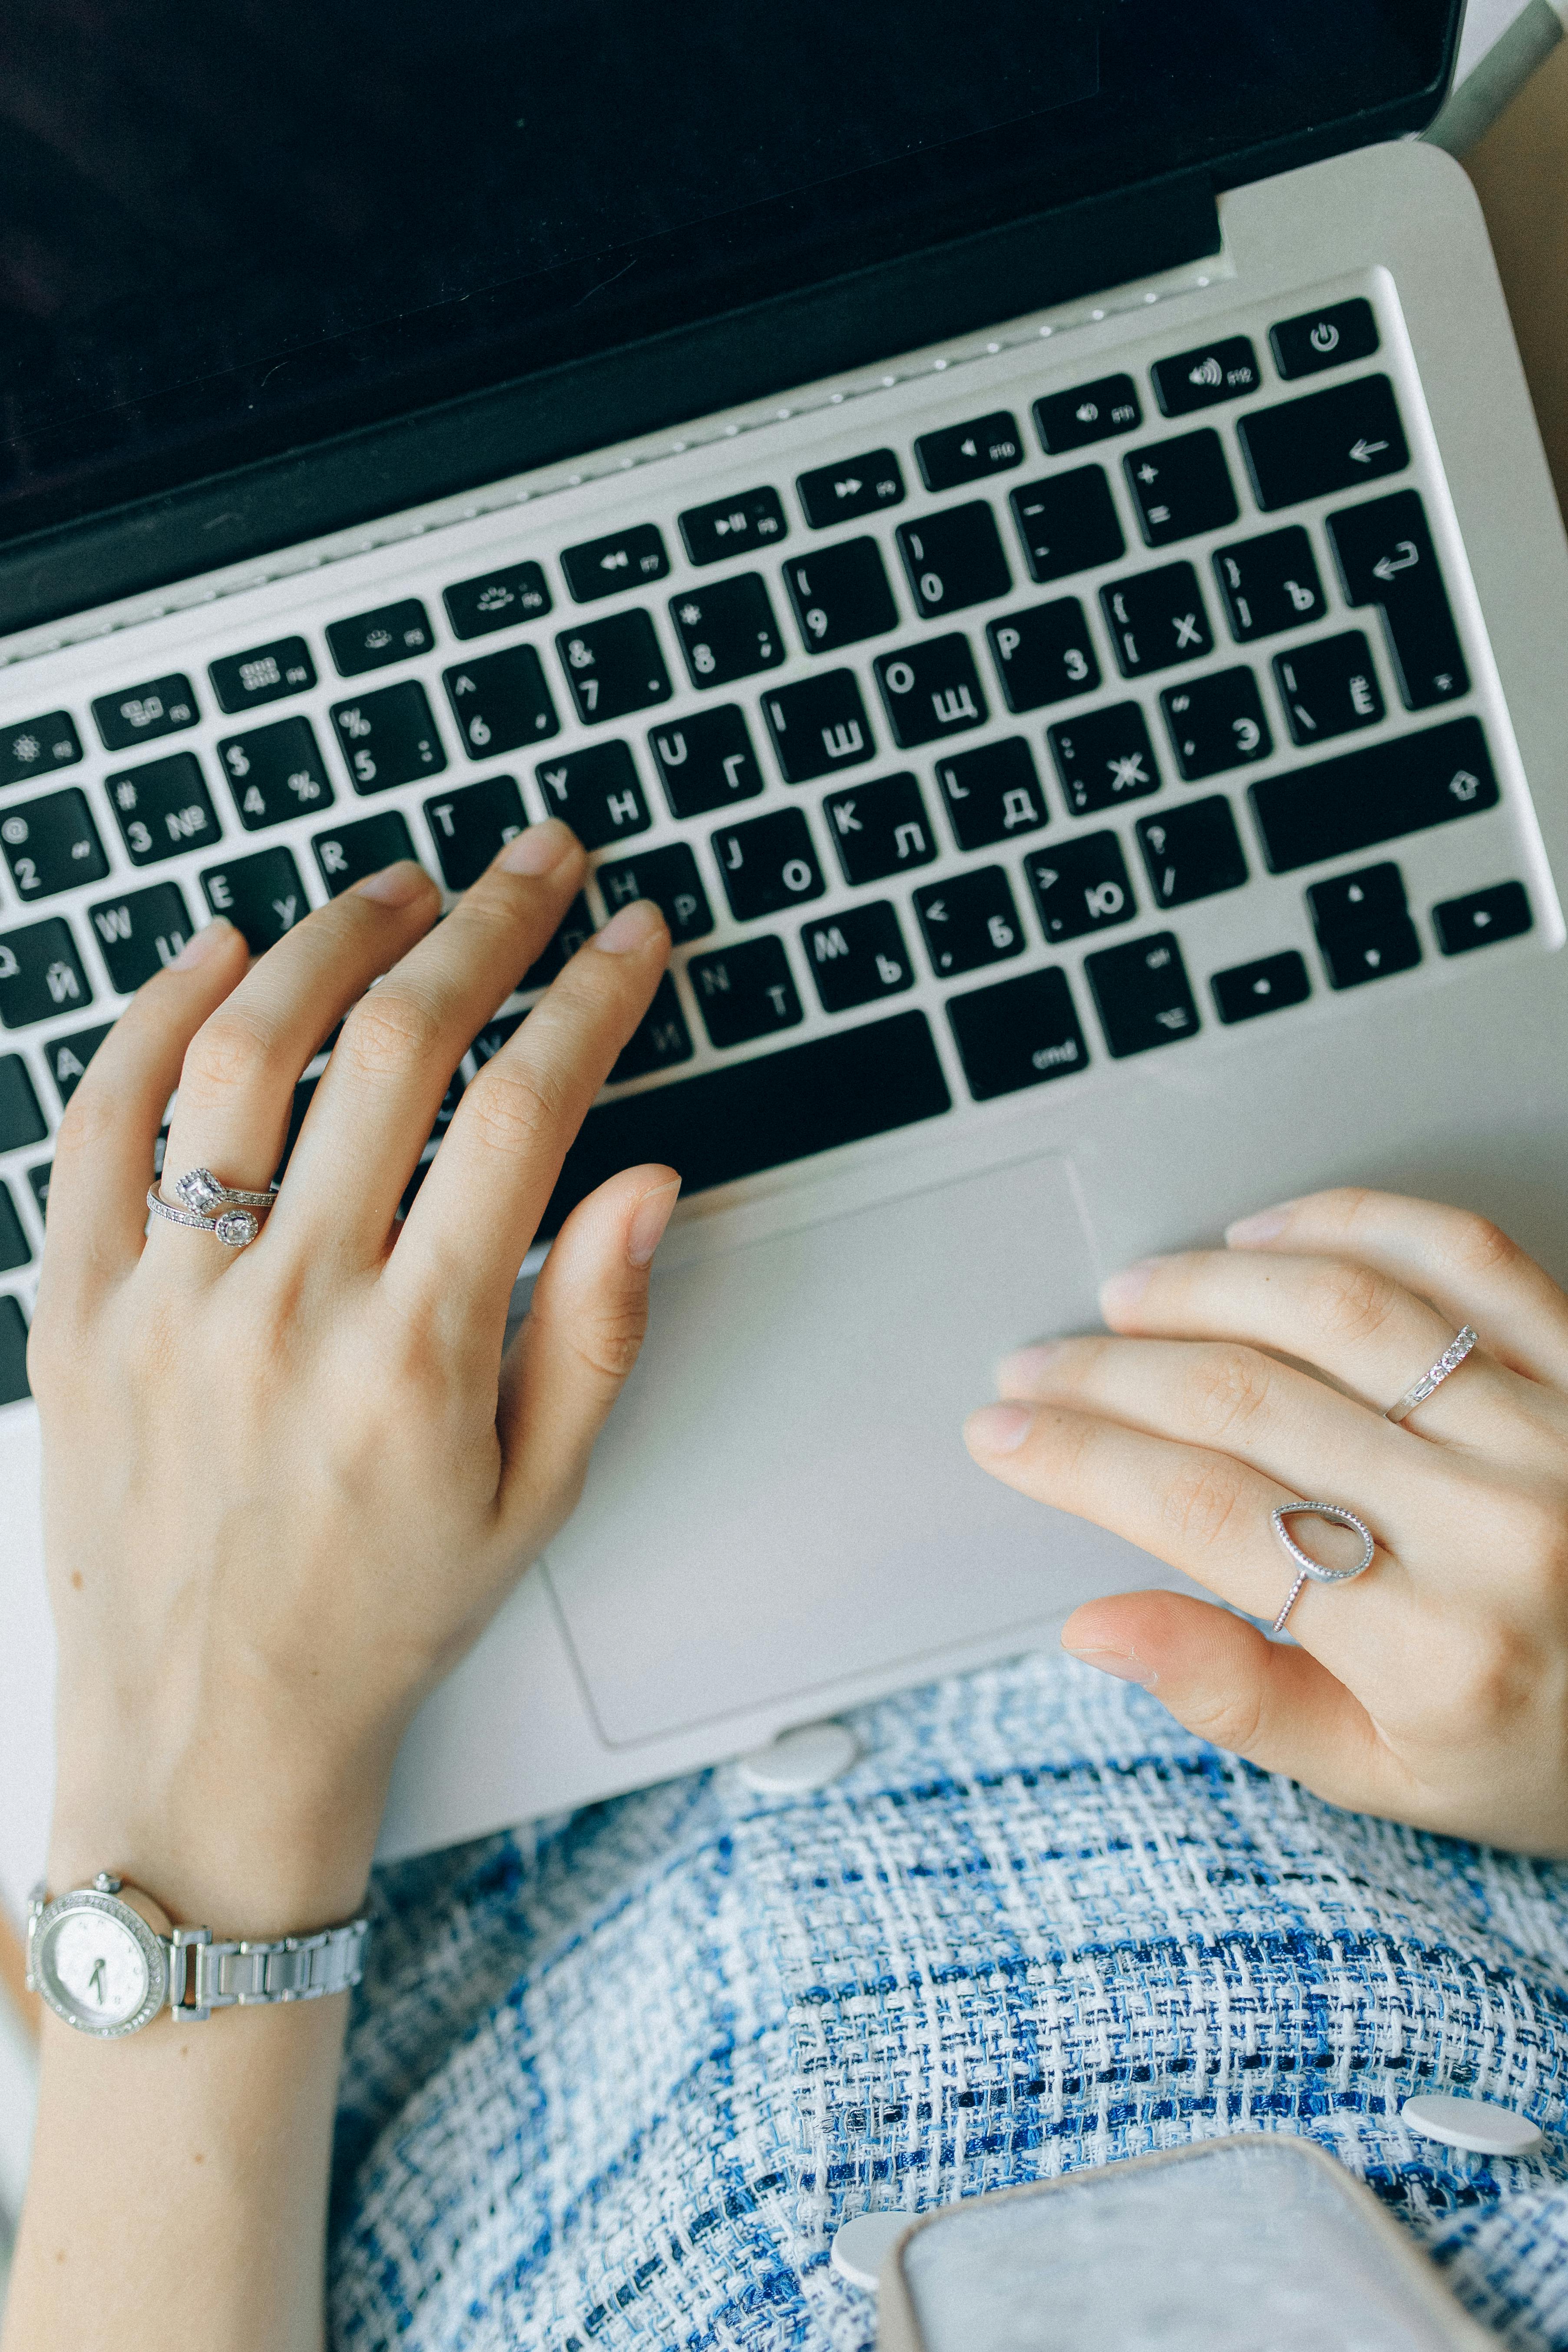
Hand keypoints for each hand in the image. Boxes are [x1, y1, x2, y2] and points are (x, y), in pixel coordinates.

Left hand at [31, 820, 676, 1930]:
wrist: (207, 1738)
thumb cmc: (376, 1621)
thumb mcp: (536, 1500)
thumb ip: (596, 1330)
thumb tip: (648, 1182)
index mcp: (417, 1355)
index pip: (527, 1112)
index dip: (594, 998)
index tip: (632, 939)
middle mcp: (288, 1306)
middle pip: (403, 1047)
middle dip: (491, 924)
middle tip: (539, 863)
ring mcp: (167, 1297)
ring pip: (249, 1050)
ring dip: (336, 939)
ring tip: (400, 889)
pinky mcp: (74, 1306)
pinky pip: (100, 1120)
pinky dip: (154, 1014)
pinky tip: (218, 951)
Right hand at [964, 1189, 1567, 1856]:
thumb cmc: (1549, 1748)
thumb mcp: (1386, 1776)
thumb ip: (1238, 1698)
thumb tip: (1094, 1623)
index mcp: (1436, 1646)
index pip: (1204, 1515)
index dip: (1077, 1462)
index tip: (1003, 1436)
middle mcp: (1495, 1524)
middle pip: (1246, 1399)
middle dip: (1107, 1373)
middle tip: (1034, 1369)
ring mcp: (1547, 1427)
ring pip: (1338, 1308)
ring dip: (1206, 1285)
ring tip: (1127, 1298)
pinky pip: (1460, 1254)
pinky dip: (1352, 1221)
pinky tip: (1269, 1231)